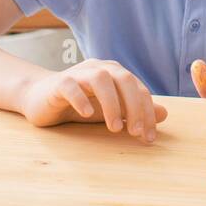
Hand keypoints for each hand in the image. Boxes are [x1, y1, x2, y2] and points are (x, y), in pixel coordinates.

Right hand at [20, 59, 165, 143]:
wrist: (41, 99)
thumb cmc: (80, 105)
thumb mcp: (111, 110)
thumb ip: (135, 111)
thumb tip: (165, 114)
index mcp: (115, 73)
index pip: (138, 89)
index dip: (147, 112)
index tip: (150, 137)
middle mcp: (100, 68)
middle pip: (124, 79)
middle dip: (134, 106)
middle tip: (135, 133)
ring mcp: (78, 73)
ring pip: (100, 79)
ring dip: (111, 103)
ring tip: (114, 128)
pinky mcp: (59, 83)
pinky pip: (71, 86)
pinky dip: (81, 99)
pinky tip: (87, 115)